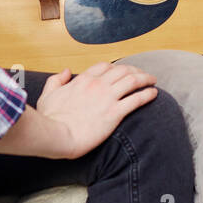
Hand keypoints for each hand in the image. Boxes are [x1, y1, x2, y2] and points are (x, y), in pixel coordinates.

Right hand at [35, 62, 157, 158]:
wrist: (56, 135)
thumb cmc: (50, 119)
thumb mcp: (48, 95)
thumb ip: (56, 80)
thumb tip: (66, 71)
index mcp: (83, 79)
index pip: (105, 66)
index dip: (116, 67)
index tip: (123, 71)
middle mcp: (97, 84)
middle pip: (123, 70)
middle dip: (135, 70)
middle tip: (142, 75)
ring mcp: (107, 97)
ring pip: (133, 81)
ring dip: (145, 78)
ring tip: (152, 80)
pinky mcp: (115, 113)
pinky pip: (137, 99)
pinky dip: (147, 94)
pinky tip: (154, 93)